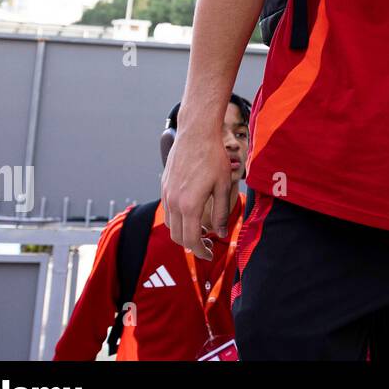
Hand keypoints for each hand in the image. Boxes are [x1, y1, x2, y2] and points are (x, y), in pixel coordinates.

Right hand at [160, 104, 230, 260]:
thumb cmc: (213, 157)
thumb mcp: (224, 186)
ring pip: (171, 224)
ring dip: (184, 232)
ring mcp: (166, 194)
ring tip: (202, 230)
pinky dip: (178, 219)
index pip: (191, 240)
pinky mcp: (164, 186)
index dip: (201, 252)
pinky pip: (168, 210)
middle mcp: (174, 202)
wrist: (196, 133)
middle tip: (208, 245)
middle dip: (192, 245)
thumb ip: (222, 212)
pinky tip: (193, 213)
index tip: (210, 254)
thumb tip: (222, 233)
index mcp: (189, 205)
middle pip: (177, 236)